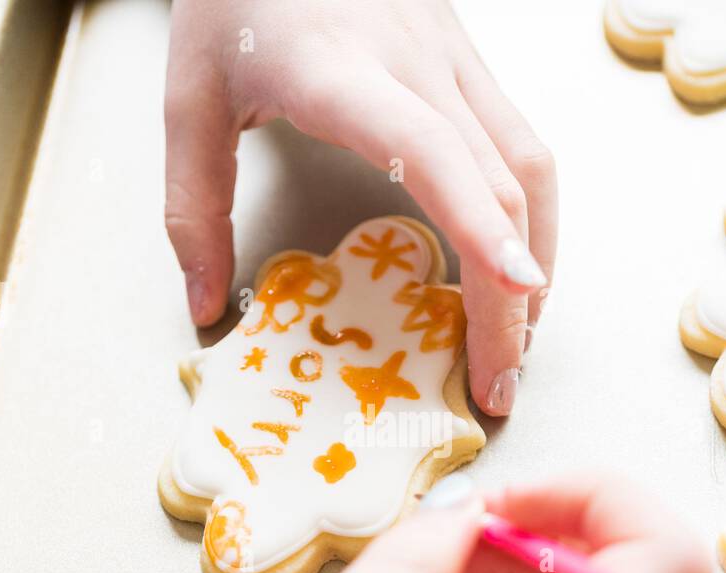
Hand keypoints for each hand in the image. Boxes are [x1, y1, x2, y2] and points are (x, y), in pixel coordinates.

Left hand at [165, 0, 557, 415]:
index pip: (429, 150)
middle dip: (511, 293)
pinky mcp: (467, 60)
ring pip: (528, 164)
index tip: (515, 292)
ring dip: (536, 257)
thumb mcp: (189, 101)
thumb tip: (209, 306)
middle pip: (497, 181)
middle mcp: (415, 62)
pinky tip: (513, 265)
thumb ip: (193, 208)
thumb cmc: (233, 2)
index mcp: (340, 72)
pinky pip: (520, 145)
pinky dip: (529, 217)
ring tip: (517, 337)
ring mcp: (453, 57)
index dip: (480, 222)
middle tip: (499, 382)